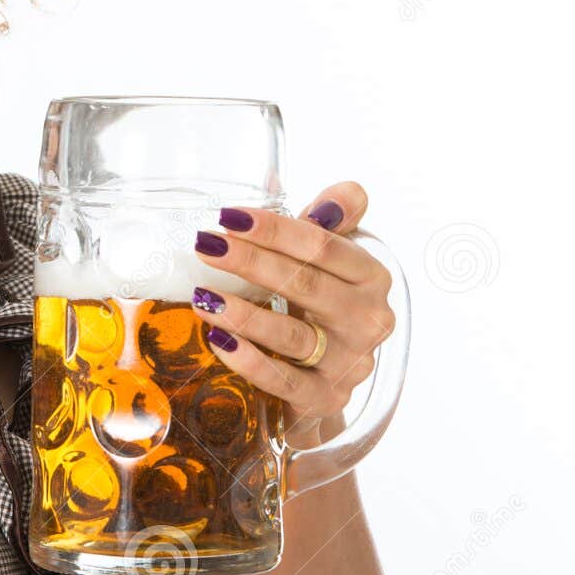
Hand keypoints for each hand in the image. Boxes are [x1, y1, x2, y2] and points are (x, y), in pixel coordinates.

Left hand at [187, 182, 396, 446]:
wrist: (323, 377)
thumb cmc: (319, 306)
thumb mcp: (324, 260)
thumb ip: (311, 218)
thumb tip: (271, 176)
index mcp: (371, 276)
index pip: (323, 246)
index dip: (275, 230)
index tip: (229, 217)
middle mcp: (368, 319)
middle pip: (306, 285)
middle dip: (251, 262)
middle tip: (205, 246)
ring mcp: (350, 363)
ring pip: (293, 336)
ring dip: (242, 314)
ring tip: (203, 296)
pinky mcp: (326, 399)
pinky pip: (284, 381)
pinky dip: (248, 360)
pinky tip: (218, 341)